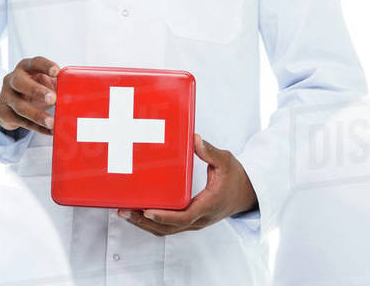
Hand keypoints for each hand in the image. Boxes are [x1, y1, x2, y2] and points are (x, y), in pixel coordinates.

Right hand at [0, 56, 59, 135]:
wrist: (10, 102)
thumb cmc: (32, 87)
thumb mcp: (43, 81)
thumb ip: (56, 83)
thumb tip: (74, 92)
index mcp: (25, 67)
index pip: (35, 63)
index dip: (45, 66)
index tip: (57, 72)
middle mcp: (12, 79)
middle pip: (20, 83)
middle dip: (36, 90)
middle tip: (53, 98)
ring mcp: (6, 97)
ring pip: (20, 106)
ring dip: (37, 115)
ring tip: (52, 121)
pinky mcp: (5, 113)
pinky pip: (21, 122)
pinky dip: (37, 127)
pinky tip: (49, 130)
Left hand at [119, 135, 256, 235]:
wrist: (245, 194)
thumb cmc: (235, 177)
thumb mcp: (226, 161)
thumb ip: (210, 151)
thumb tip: (195, 139)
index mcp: (208, 205)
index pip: (184, 216)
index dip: (165, 216)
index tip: (148, 211)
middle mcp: (199, 219)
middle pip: (169, 228)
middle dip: (145, 222)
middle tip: (124, 211)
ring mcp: (193, 222)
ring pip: (166, 231)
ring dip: (144, 225)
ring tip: (124, 213)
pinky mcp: (189, 221)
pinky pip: (168, 227)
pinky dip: (151, 223)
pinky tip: (136, 213)